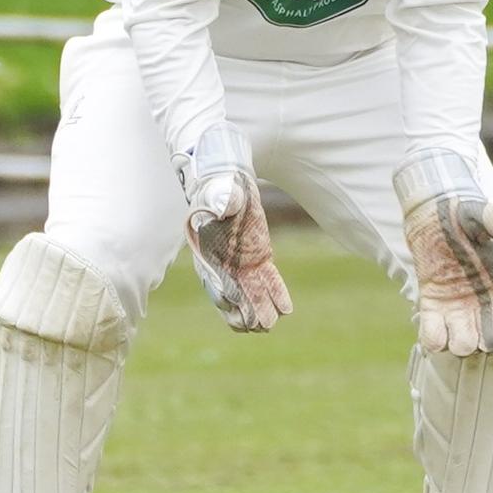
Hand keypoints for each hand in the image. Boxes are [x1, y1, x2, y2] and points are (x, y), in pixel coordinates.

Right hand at [177, 123, 291, 331]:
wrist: (223, 167)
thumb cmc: (216, 174)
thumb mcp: (218, 180)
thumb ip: (221, 195)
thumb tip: (226, 206)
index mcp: (206, 241)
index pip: (214, 273)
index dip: (225, 291)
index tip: (235, 305)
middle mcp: (220, 255)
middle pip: (231, 290)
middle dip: (244, 309)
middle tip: (260, 326)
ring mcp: (238, 256)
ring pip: (248, 290)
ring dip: (258, 308)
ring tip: (269, 325)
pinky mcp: (256, 252)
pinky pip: (265, 277)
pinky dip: (274, 292)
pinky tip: (285, 310)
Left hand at [396, 146, 492, 355]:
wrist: (434, 214)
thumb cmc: (466, 214)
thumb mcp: (486, 214)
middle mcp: (488, 305)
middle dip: (487, 338)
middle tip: (478, 317)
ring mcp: (460, 310)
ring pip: (466, 347)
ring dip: (461, 341)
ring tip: (456, 320)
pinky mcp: (434, 310)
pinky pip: (435, 340)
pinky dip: (435, 339)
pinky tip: (435, 320)